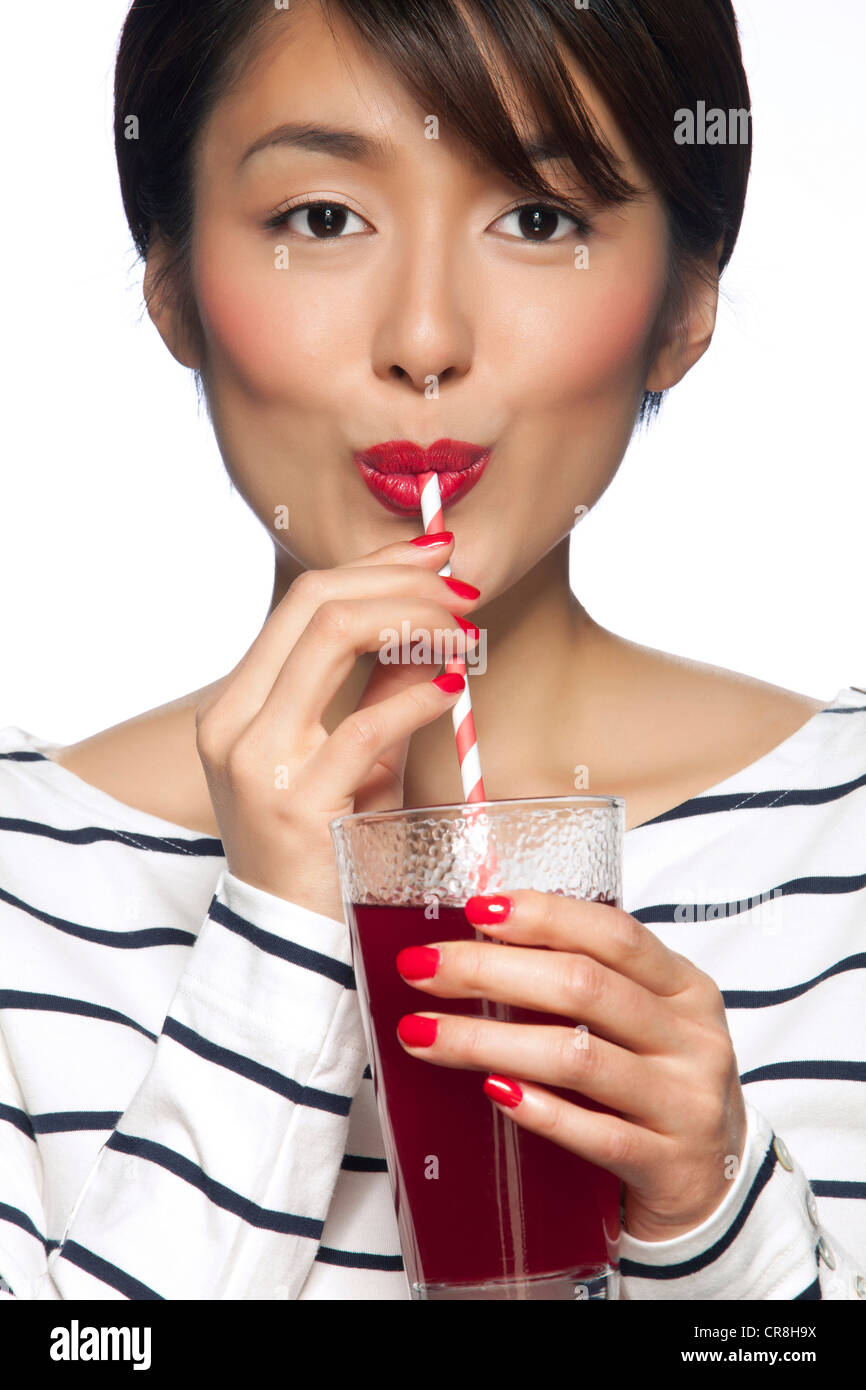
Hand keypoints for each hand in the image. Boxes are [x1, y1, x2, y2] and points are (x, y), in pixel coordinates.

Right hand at [194, 533, 479, 919]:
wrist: (293, 950)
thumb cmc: (326, 854)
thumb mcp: (355, 761)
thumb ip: (382, 690)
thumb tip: (432, 624)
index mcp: (238, 705)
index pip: (306, 598)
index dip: (379, 564)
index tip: (438, 555)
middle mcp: (234, 722)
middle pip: (317, 600)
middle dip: (402, 580)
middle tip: (465, 590)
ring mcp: (256, 759)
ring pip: (332, 634)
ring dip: (415, 619)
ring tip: (466, 633)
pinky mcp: (295, 803)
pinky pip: (367, 723)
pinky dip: (418, 695)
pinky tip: (454, 690)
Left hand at [395, 890, 747, 1241]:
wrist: (718, 1189)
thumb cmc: (658, 1089)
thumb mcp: (643, 1024)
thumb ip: (588, 985)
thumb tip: (480, 944)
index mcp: (685, 989)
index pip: (613, 934)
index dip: (543, 916)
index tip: (475, 909)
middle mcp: (691, 1039)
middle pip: (584, 987)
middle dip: (491, 971)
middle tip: (422, 968)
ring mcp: (684, 1104)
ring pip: (578, 1058)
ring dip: (488, 1041)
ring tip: (423, 1033)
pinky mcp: (668, 1165)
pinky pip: (595, 1134)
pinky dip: (539, 1110)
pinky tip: (493, 1093)